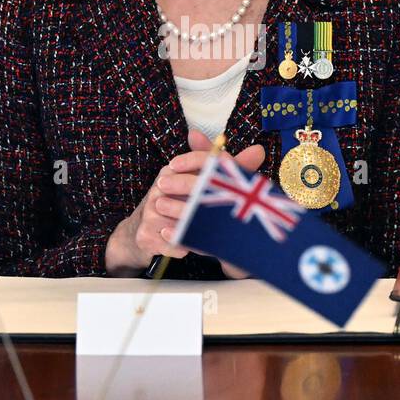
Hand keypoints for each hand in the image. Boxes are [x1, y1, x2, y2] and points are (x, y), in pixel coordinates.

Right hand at [104, 129, 264, 276]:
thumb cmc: (177, 205)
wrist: (140, 233)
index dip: (224, 177)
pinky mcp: (146, 234)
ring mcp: (150, 211)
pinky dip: (185, 248)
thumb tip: (259, 150)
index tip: (237, 191)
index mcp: (173, 171)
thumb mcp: (199, 185)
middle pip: (193, 196)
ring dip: (201, 234)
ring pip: (184, 223)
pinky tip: (190, 249)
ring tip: (213, 239)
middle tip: (230, 221)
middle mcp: (160, 187)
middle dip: (213, 210)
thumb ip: (228, 169)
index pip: (198, 162)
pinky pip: (173, 243)